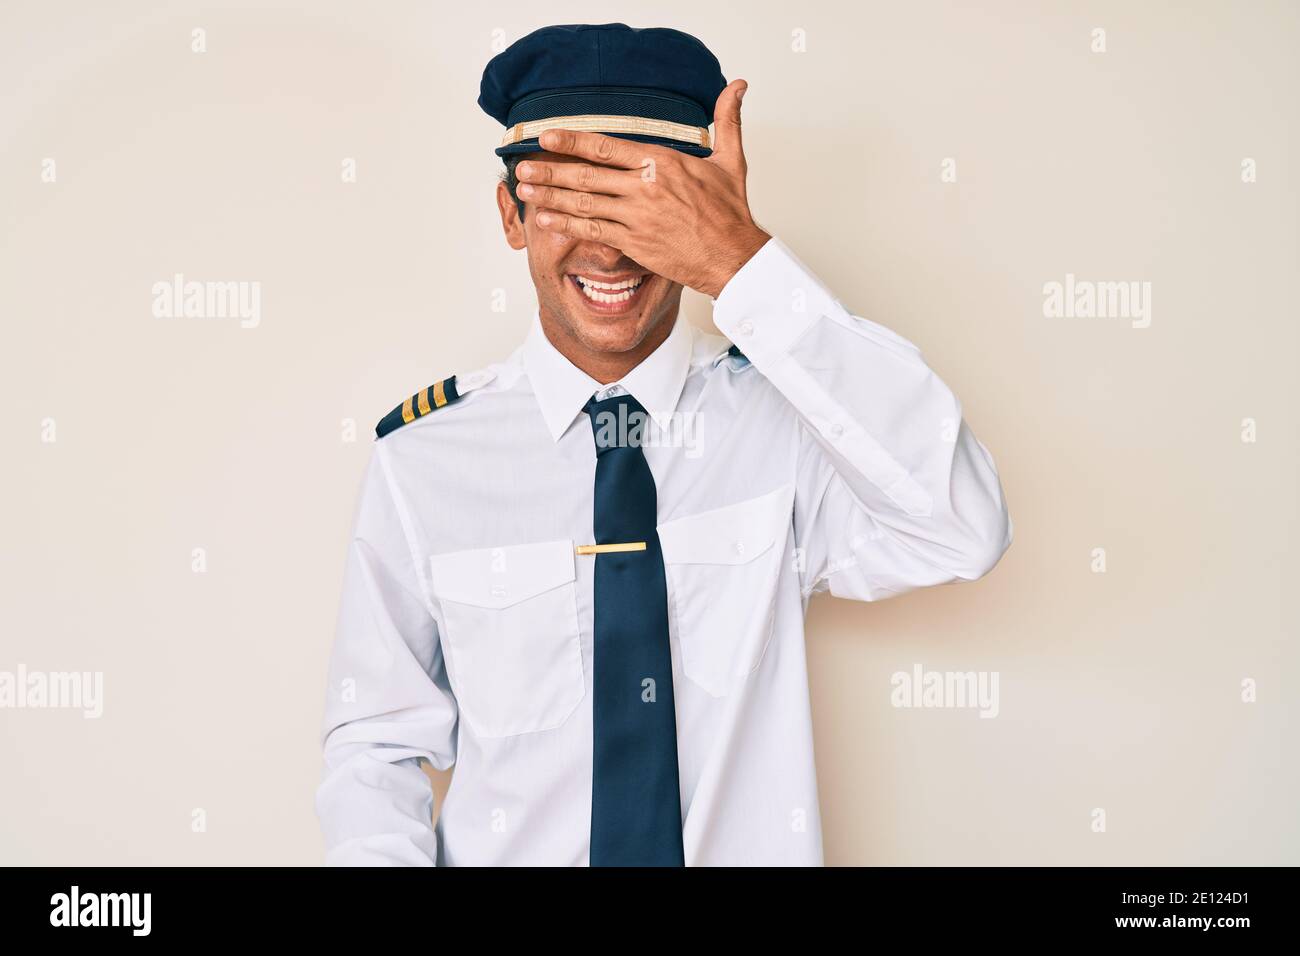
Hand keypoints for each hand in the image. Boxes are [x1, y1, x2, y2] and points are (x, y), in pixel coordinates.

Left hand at [515, 79, 770, 297]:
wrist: (734, 256)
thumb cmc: (730, 212)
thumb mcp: (731, 161)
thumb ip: (727, 120)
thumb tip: (738, 85)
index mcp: (661, 162)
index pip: (606, 147)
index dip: (572, 141)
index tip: (546, 137)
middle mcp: (644, 188)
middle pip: (586, 176)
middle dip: (550, 171)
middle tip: (522, 168)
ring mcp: (636, 218)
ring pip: (583, 204)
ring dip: (550, 197)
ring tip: (525, 191)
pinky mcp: (634, 243)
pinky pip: (593, 232)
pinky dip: (566, 226)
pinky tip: (545, 221)